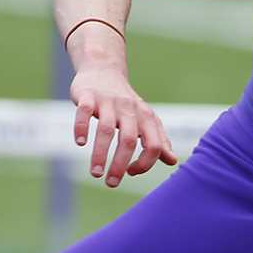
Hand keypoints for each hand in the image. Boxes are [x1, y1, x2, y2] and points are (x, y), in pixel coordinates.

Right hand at [70, 67, 177, 187]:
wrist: (103, 69)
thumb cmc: (125, 102)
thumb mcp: (145, 118)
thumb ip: (158, 140)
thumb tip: (172, 161)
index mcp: (145, 117)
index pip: (153, 145)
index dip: (145, 163)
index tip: (130, 173)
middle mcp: (129, 109)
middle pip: (128, 140)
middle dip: (120, 164)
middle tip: (112, 183)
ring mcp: (108, 102)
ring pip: (106, 130)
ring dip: (100, 154)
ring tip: (96, 174)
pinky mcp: (88, 96)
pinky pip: (84, 112)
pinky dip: (82, 128)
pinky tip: (80, 143)